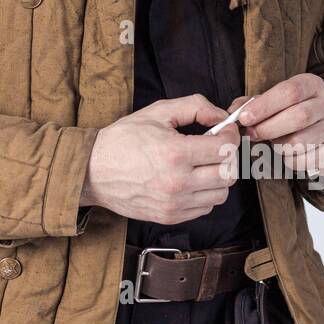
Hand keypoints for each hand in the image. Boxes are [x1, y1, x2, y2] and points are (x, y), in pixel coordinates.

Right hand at [80, 94, 239, 223]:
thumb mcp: (157, 112)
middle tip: (217, 147)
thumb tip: (222, 116)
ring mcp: (175, 203)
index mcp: (175, 152)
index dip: (230, 135)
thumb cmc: (123, 140)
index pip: (225, 148)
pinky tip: (192, 180)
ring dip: (218, 177)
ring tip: (204, 165)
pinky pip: (205, 208)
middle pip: (229, 173)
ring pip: (221, 194)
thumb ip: (194, 107)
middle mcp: (178, 181)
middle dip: (228, 157)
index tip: (225, 131)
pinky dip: (205, 194)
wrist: (93, 171)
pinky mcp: (170, 216)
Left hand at [235, 74, 323, 177]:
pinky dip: (292, 162)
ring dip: (279, 147)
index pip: (289, 92)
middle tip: (253, 134)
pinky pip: (310, 161)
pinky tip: (289, 155)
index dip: (264, 106)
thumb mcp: (277, 100)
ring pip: (302, 142)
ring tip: (274, 144)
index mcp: (312, 84)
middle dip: (269, 129)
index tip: (243, 118)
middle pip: (298, 117)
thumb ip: (253, 103)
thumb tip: (233, 112)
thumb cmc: (295, 111)